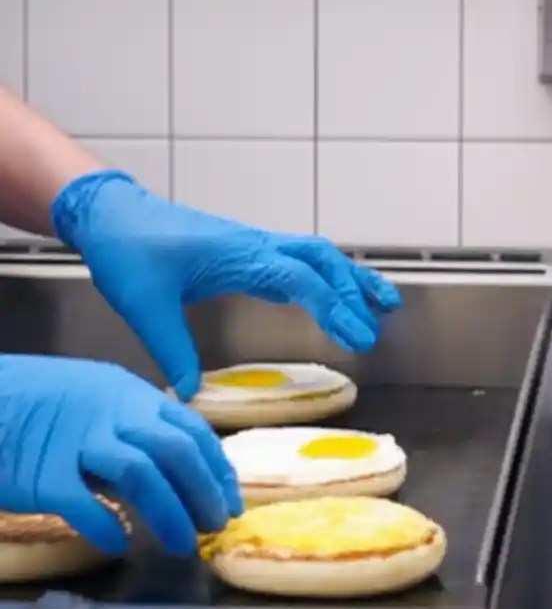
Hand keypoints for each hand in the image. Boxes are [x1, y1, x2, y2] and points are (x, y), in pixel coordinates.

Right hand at [0, 355, 240, 554]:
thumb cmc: (41, 404)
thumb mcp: (98, 400)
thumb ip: (136, 428)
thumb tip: (181, 472)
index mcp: (130, 393)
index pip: (191, 430)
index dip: (216, 469)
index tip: (229, 500)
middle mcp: (111, 412)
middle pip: (176, 451)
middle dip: (204, 492)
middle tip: (215, 524)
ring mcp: (77, 442)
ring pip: (141, 474)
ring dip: (170, 514)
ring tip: (183, 544)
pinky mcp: (44, 474)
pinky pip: (85, 505)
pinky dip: (108, 527)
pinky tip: (119, 543)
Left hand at [50, 171, 401, 399]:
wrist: (111, 214)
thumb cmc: (128, 251)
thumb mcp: (145, 307)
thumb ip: (172, 350)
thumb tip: (190, 394)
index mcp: (239, 255)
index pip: (302, 280)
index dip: (334, 308)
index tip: (358, 336)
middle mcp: (256, 246)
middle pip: (324, 260)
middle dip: (356, 291)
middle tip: (380, 323)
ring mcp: (256, 246)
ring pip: (319, 255)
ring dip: (352, 277)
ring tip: (384, 302)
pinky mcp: (249, 251)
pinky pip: (302, 260)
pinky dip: (329, 276)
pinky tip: (336, 295)